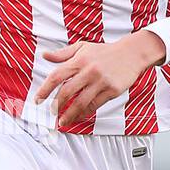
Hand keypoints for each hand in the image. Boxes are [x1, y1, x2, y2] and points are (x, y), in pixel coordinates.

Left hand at [34, 30, 166, 128]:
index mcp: (79, 60)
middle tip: (52, 113)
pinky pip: (95, 105)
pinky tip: (79, 117)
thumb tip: (44, 56)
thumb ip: (62, 54)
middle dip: (56, 105)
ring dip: (70, 114)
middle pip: (67, 92)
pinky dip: (85, 113)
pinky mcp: (112, 90)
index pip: (57, 76)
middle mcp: (89, 71)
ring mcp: (101, 81)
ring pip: (80, 102)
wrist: (132, 53)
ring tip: (63, 122)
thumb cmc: (105, 51)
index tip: (38, 100)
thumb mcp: (82, 47)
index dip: (45, 89)